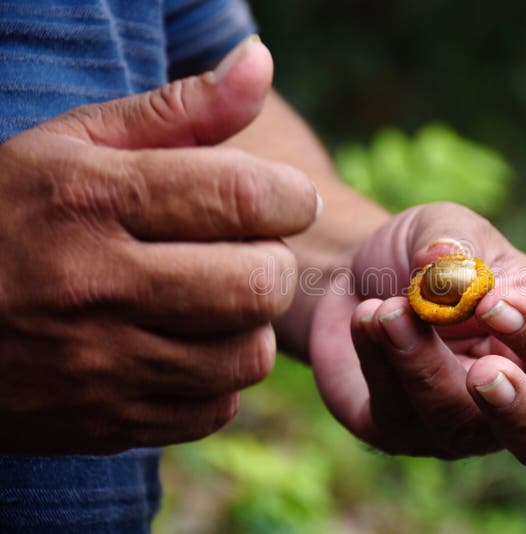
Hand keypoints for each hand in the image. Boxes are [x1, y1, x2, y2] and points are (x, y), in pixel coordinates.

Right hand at [0, 37, 318, 453]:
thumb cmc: (11, 212)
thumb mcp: (79, 144)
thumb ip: (181, 109)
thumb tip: (261, 60)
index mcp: (91, 198)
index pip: (244, 196)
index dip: (291, 197)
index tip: (286, 199)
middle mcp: (93, 284)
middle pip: (260, 285)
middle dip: (274, 264)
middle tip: (247, 253)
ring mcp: (97, 364)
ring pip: (247, 355)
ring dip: (249, 325)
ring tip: (213, 302)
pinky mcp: (104, 422)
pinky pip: (215, 408)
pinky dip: (217, 378)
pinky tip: (183, 347)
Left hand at [310, 202, 525, 468]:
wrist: (360, 279)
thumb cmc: (425, 257)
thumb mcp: (442, 227)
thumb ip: (453, 241)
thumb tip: (445, 263)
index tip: (490, 301)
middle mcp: (518, 394)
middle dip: (515, 408)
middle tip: (481, 374)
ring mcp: (462, 424)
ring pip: (453, 420)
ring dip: (416, 361)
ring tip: (385, 310)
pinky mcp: (402, 433)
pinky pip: (395, 413)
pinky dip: (378, 360)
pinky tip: (364, 318)